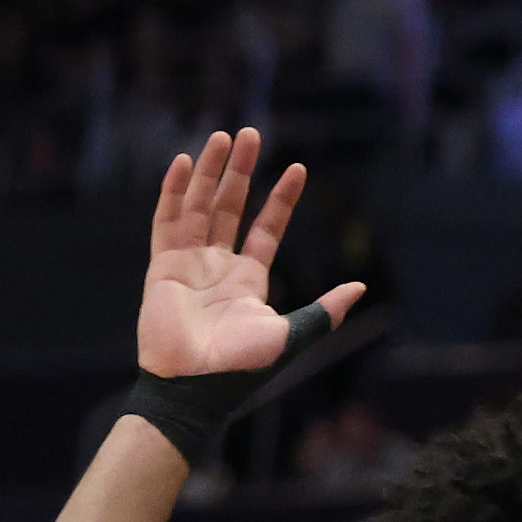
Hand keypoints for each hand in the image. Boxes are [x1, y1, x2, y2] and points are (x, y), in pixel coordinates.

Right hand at [138, 129, 363, 378]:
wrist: (196, 388)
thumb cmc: (241, 368)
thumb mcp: (292, 334)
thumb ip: (324, 311)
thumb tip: (360, 288)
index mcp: (249, 279)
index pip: (267, 227)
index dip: (281, 198)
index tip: (298, 167)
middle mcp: (217, 265)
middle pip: (230, 206)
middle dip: (241, 171)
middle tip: (251, 133)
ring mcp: (188, 263)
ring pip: (199, 206)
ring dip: (211, 172)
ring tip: (224, 137)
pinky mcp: (162, 267)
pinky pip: (167, 222)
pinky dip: (173, 192)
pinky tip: (184, 163)